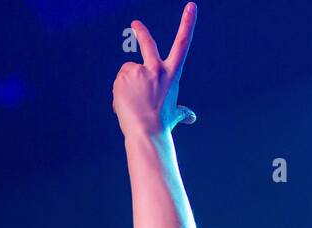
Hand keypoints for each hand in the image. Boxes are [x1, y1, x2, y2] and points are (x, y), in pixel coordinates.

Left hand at [113, 2, 197, 136]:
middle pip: (148, 44)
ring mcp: (140, 70)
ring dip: (128, 86)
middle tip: (136, 24)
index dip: (188, 23)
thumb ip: (182, 112)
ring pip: (129, 73)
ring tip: (134, 103)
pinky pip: (119, 82)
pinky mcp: (125, 75)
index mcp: (172, 74)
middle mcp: (156, 68)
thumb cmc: (162, 125)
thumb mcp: (175, 115)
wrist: (146, 131)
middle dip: (141, 32)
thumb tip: (192, 118)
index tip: (191, 6)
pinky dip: (120, 93)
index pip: (182, 44)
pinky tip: (126, 104)